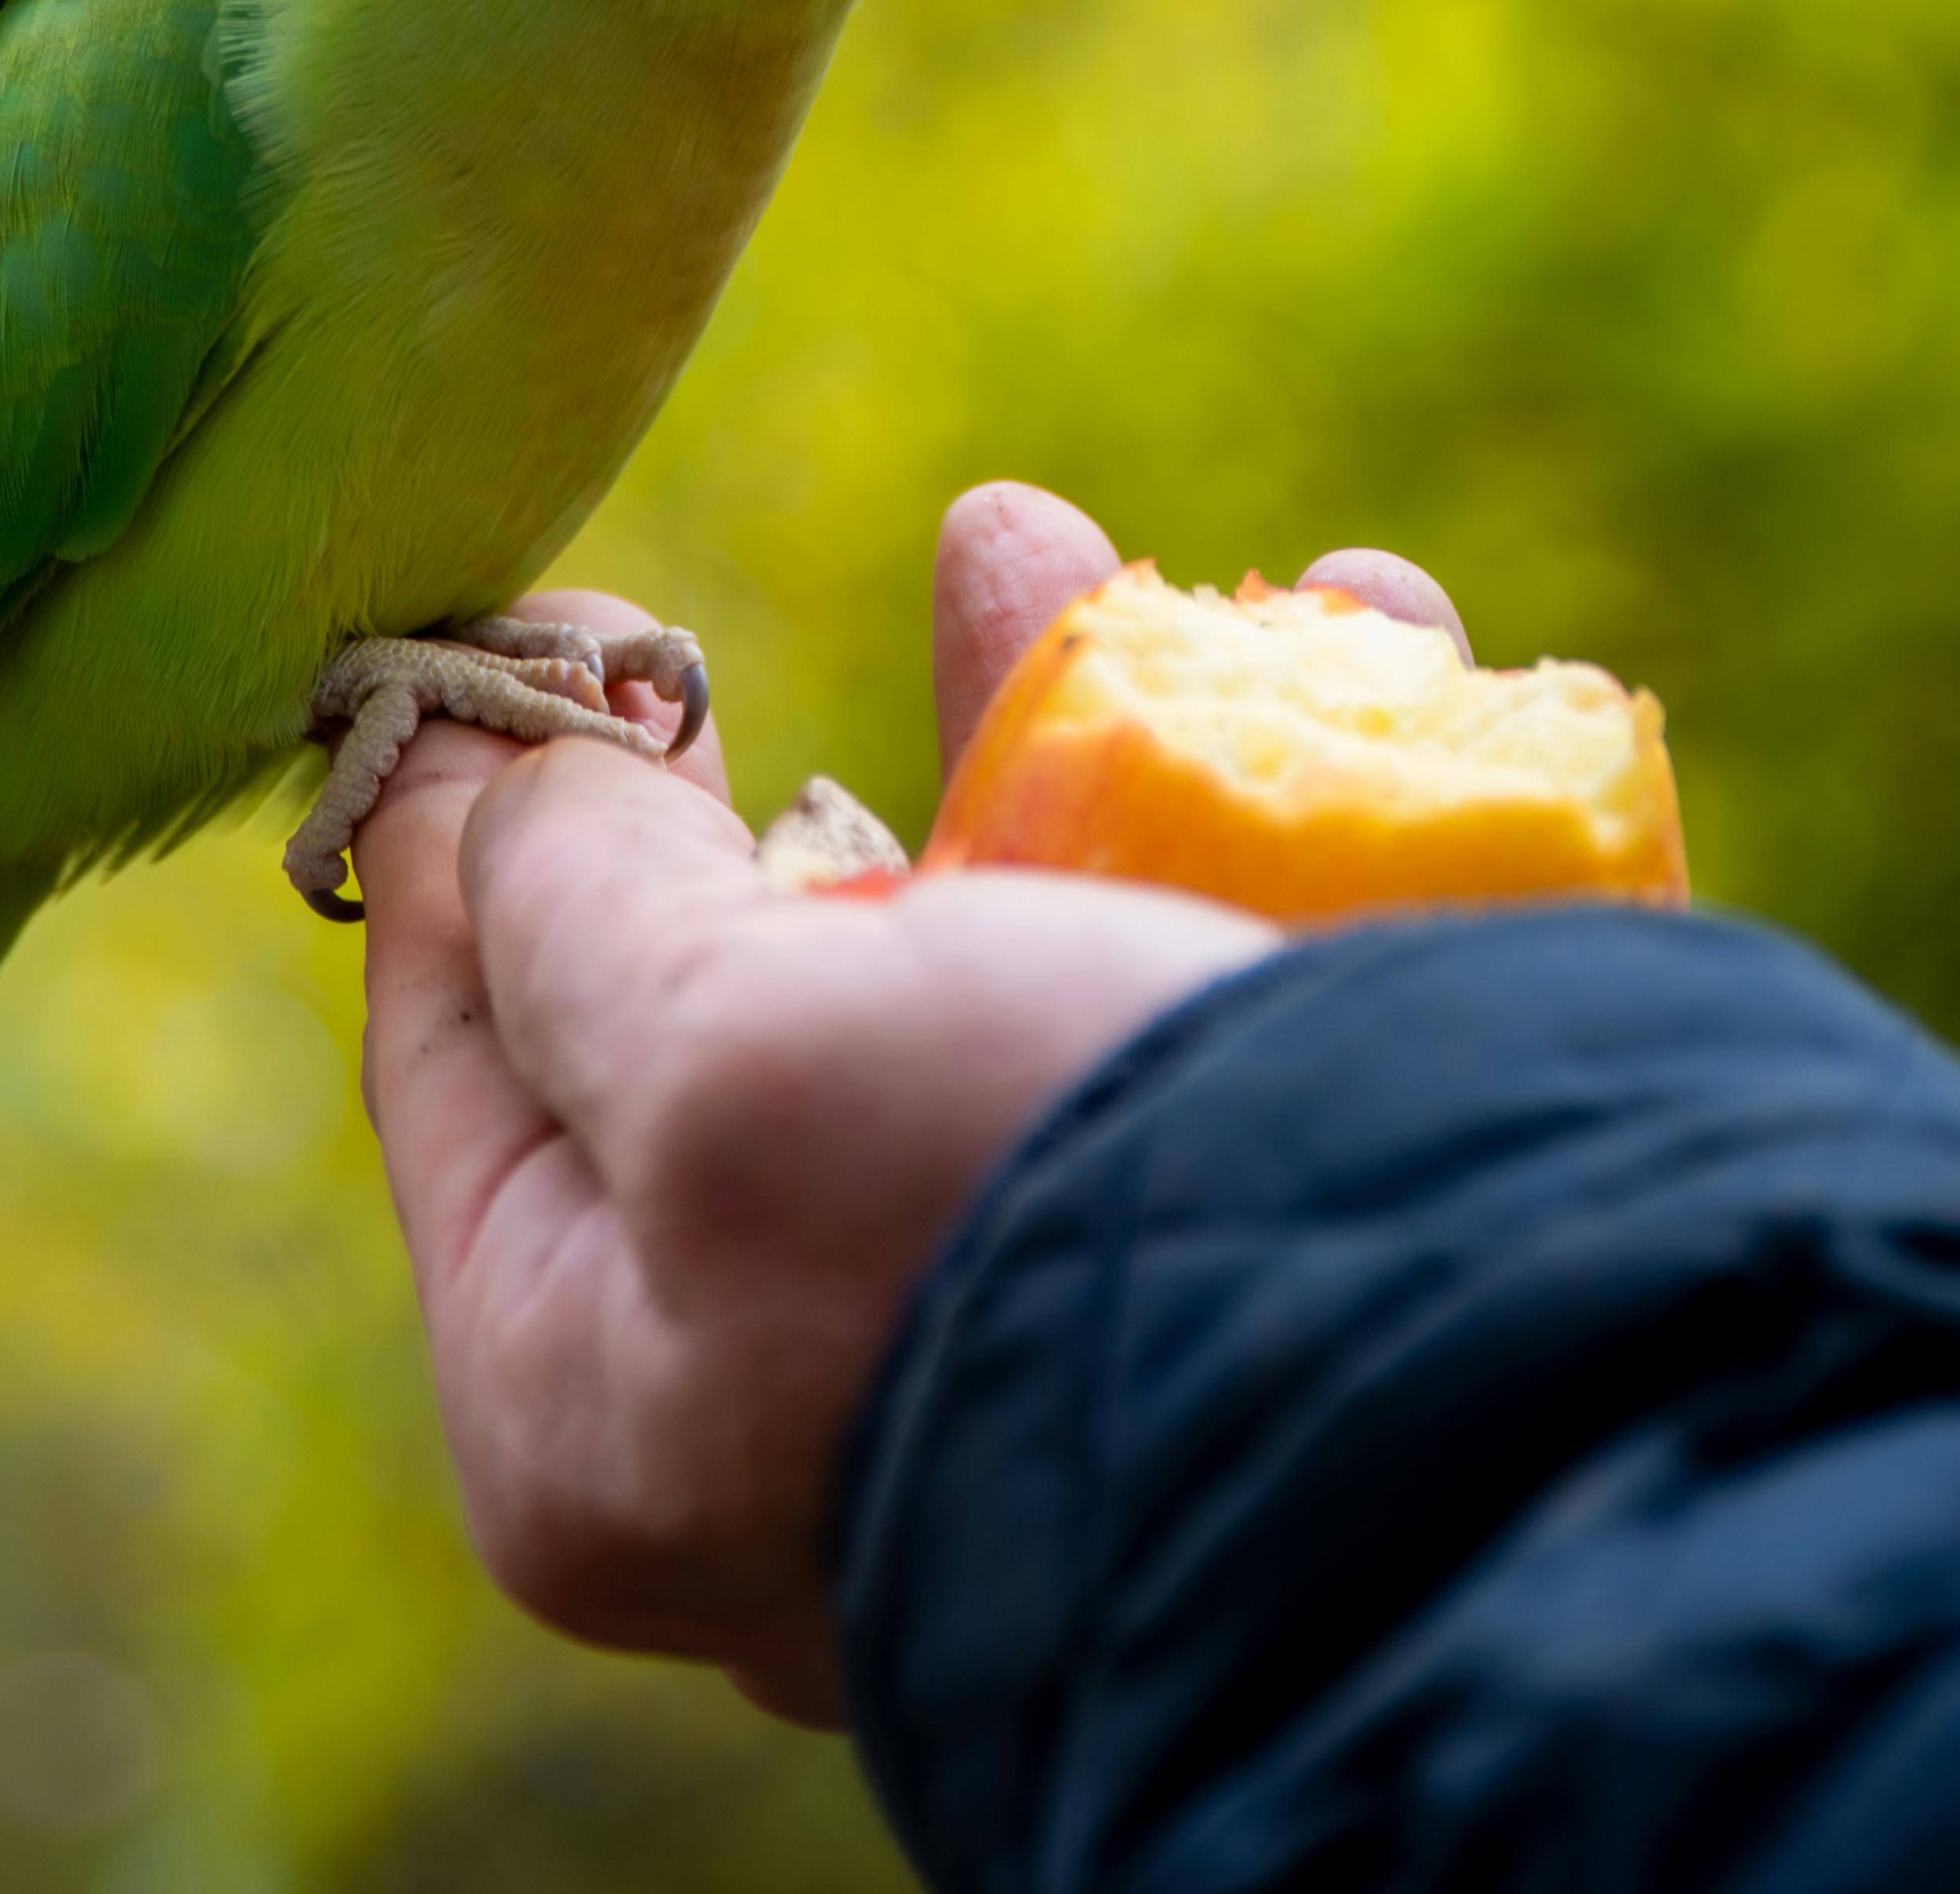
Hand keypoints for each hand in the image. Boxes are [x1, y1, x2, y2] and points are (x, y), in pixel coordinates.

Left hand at [352, 489, 1456, 1723]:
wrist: (1496, 1408)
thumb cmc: (1033, 1234)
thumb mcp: (726, 1061)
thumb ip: (578, 916)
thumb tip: (506, 792)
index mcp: (605, 1398)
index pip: (463, 1053)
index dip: (480, 817)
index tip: (537, 629)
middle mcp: (794, 1373)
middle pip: (739, 982)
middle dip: (795, 754)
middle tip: (764, 603)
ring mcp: (1025, 1301)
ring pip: (993, 953)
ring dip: (1045, 720)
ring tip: (1062, 550)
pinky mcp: (1244, 1225)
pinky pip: (1203, 974)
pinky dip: (1253, 788)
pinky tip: (1338, 626)